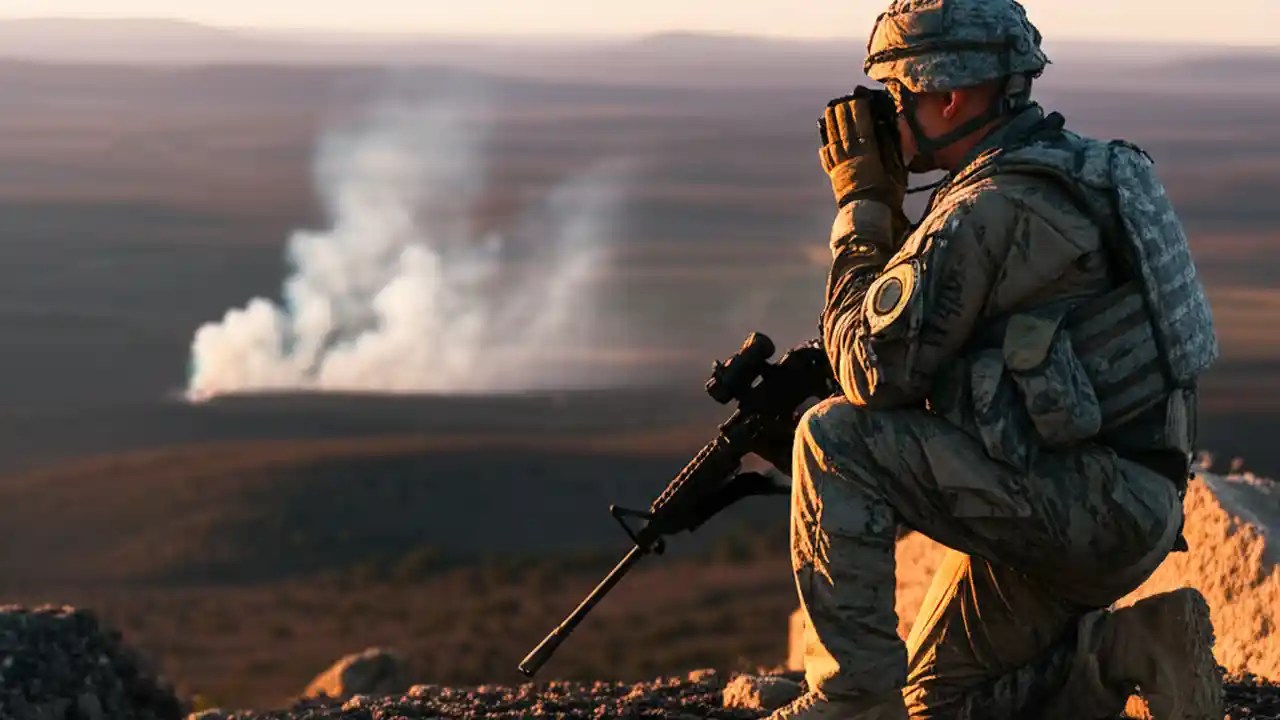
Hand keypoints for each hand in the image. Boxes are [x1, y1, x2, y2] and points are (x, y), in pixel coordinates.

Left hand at [818, 87, 906, 208]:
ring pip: (832, 139)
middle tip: (843, 98)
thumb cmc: (887, 195)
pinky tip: (824, 135)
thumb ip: (891, 147)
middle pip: (844, 129)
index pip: (861, 125)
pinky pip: (827, 155)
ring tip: (830, 109)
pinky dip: (825, 142)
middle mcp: (850, 157)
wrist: (867, 217)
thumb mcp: (896, 170)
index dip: (859, 110)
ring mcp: (839, 166)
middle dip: (843, 112)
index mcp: (867, 154)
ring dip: (831, 123)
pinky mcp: (833, 175)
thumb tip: (886, 126)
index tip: (858, 97)